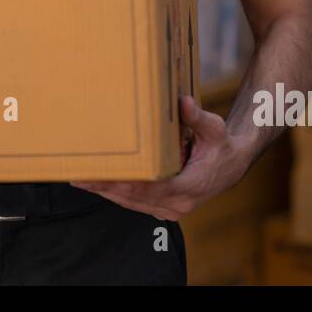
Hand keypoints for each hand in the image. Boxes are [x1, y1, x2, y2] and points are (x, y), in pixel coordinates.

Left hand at [70, 95, 254, 220]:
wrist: (231, 166)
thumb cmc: (221, 146)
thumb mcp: (214, 128)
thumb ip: (197, 117)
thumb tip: (184, 102)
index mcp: (190, 186)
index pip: (153, 187)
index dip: (128, 181)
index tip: (107, 174)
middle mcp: (179, 203)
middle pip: (136, 197)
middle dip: (107, 186)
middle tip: (80, 176)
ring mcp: (171, 209)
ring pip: (132, 203)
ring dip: (106, 192)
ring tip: (80, 180)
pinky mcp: (164, 207)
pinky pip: (136, 203)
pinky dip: (116, 194)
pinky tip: (97, 185)